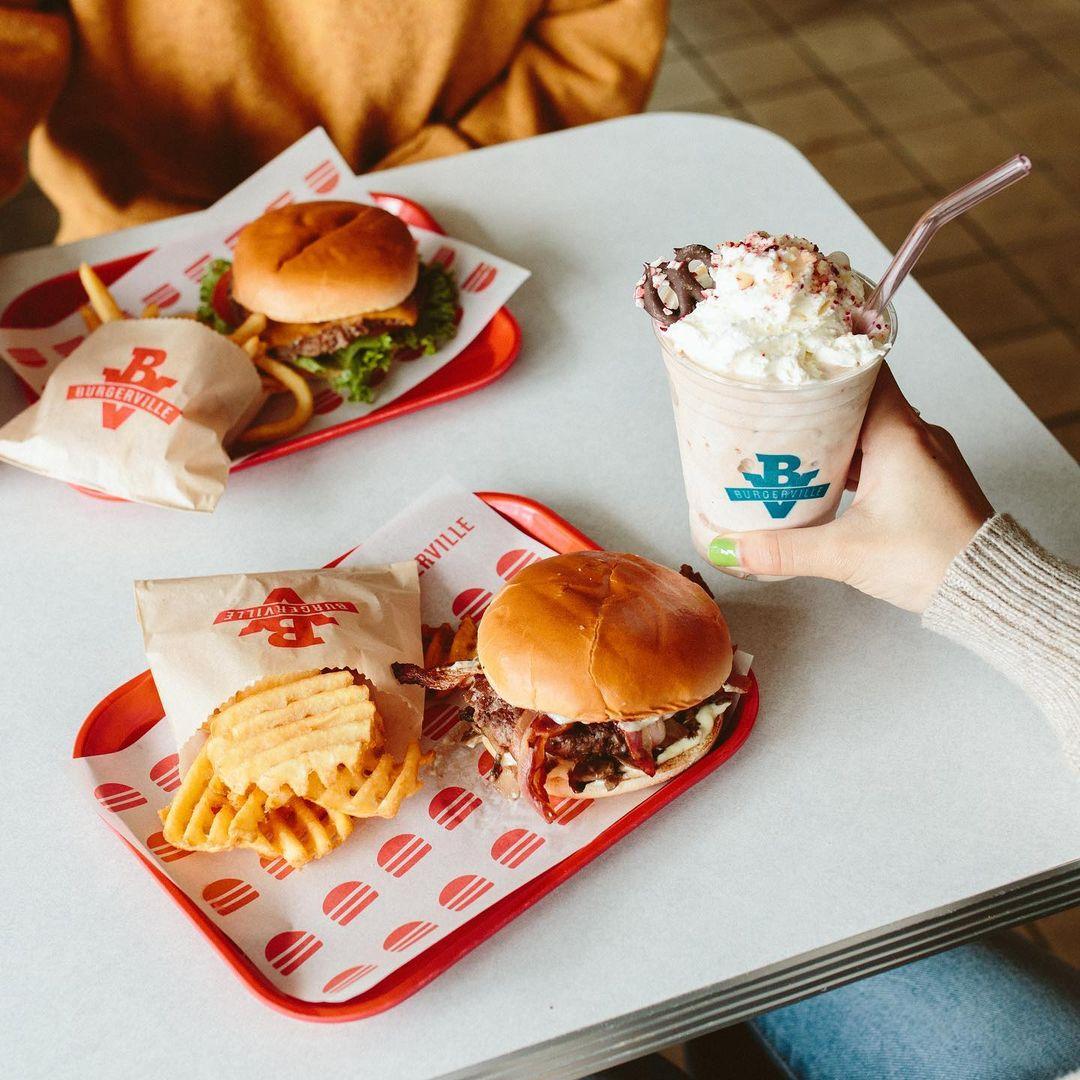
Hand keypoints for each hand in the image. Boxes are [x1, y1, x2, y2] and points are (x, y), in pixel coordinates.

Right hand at [710, 364, 993, 612]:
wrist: (988, 590)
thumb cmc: (933, 559)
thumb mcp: (845, 553)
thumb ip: (783, 550)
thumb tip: (732, 548)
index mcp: (899, 433)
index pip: (862, 371)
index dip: (826, 361)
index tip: (791, 361)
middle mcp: (916, 435)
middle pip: (859, 399)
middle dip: (816, 404)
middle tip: (774, 409)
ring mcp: (926, 458)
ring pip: (870, 429)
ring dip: (833, 436)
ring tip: (789, 447)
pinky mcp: (928, 482)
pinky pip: (884, 455)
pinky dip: (854, 461)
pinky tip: (826, 481)